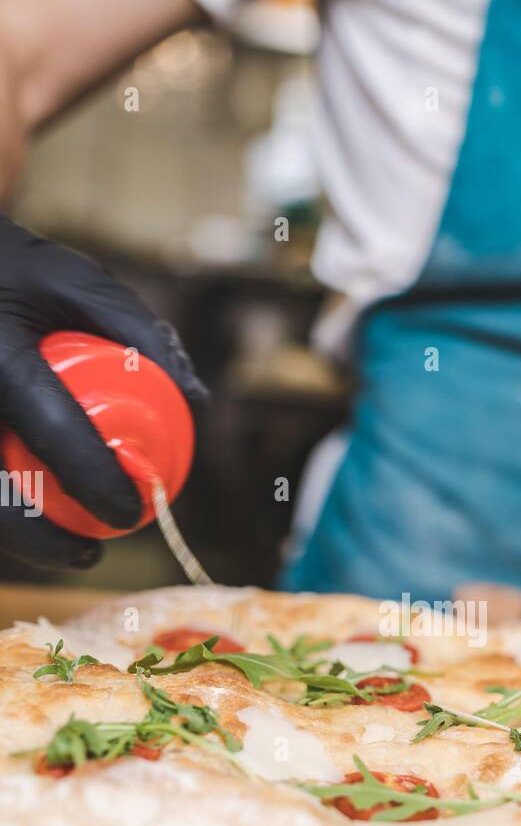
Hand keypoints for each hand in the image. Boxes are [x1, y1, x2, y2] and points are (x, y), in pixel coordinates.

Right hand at [0, 216, 206, 568]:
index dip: (96, 481)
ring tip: (68, 551)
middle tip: (90, 553)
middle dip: (42, 539)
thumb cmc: (6, 271)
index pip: (53, 431)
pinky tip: (29, 526)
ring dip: (17, 539)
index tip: (130, 512)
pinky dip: (0, 513)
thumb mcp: (70, 279)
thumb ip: (137, 330)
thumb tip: (196, 401)